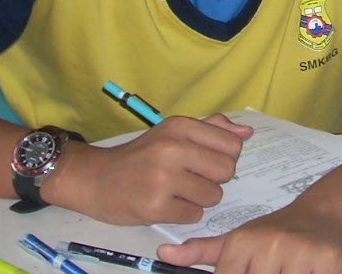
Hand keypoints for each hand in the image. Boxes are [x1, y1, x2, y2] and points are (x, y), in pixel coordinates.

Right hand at [45, 113, 250, 225]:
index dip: (225, 158)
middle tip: (192, 179)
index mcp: (179, 126)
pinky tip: (167, 203)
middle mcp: (172, 148)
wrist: (95, 178)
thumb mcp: (172, 132)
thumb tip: (246, 133)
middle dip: (215, 179)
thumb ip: (212, 129)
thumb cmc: (140, 156)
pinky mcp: (155, 206)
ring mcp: (163, 178)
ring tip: (178, 191)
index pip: (232, 145)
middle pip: (227, 171)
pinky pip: (194, 214)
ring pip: (213, 195)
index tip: (207, 162)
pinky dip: (185, 213)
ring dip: (200, 198)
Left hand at [158, 198, 341, 273]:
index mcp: (243, 242)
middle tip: (270, 267)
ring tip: (287, 268)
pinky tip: (308, 271)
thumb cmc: (275, 232)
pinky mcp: (329, 261)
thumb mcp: (237, 239)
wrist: (323, 213)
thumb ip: (200, 252)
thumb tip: (163, 256)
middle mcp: (270, 244)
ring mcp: (300, 254)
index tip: (251, 269)